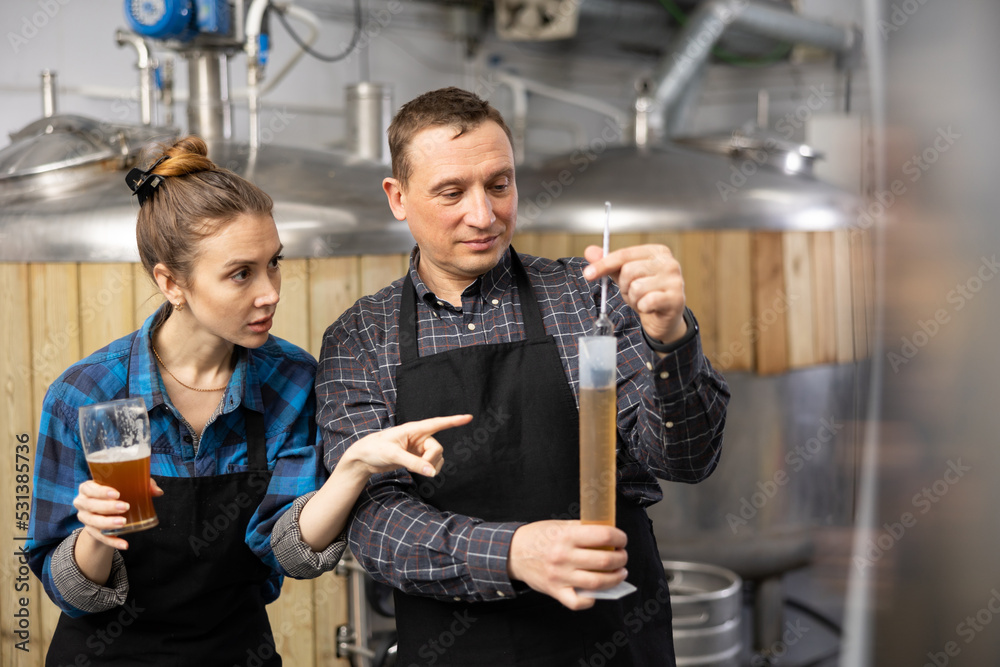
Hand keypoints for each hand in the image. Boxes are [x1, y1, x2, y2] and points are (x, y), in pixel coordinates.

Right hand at [73, 478, 163, 550]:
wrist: (104, 511)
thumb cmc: (118, 492)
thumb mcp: (128, 486)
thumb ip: (143, 485)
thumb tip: (158, 492)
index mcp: (88, 488)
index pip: (90, 488)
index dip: (102, 491)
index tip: (117, 493)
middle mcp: (82, 502)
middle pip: (91, 505)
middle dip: (108, 507)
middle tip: (125, 506)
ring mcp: (84, 518)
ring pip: (93, 521)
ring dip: (108, 523)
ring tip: (123, 523)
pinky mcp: (90, 531)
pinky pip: (100, 538)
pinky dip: (112, 542)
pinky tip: (124, 544)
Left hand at [342, 414, 472, 477]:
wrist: (363, 459)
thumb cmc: (375, 449)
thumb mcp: (392, 455)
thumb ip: (413, 463)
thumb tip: (432, 472)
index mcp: (413, 429)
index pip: (438, 423)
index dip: (454, 421)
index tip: (469, 417)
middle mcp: (418, 437)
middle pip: (437, 448)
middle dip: (431, 460)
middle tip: (421, 469)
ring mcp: (418, 447)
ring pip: (436, 457)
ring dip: (431, 466)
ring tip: (415, 469)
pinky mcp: (416, 457)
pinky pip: (431, 463)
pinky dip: (429, 469)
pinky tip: (420, 472)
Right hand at [507, 520, 627, 609]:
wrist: (513, 552)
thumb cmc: (539, 537)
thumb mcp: (560, 525)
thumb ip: (582, 528)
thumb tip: (608, 533)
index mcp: (566, 535)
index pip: (602, 535)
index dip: (618, 538)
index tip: (621, 540)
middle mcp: (563, 556)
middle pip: (604, 561)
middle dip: (621, 559)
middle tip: (622, 556)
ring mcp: (559, 576)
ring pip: (597, 582)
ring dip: (615, 578)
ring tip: (620, 573)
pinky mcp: (555, 591)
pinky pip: (578, 602)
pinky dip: (592, 600)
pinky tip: (597, 592)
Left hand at [583, 244, 686, 344]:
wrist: (663, 319)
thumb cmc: (645, 293)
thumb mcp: (624, 277)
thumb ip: (609, 264)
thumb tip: (589, 251)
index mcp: (656, 252)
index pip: (624, 255)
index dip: (603, 264)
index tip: (587, 274)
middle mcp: (669, 263)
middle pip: (629, 271)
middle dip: (624, 286)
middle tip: (633, 293)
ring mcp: (675, 280)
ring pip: (636, 287)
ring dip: (634, 299)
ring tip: (643, 300)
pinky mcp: (676, 298)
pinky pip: (647, 301)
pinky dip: (642, 307)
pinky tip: (650, 307)